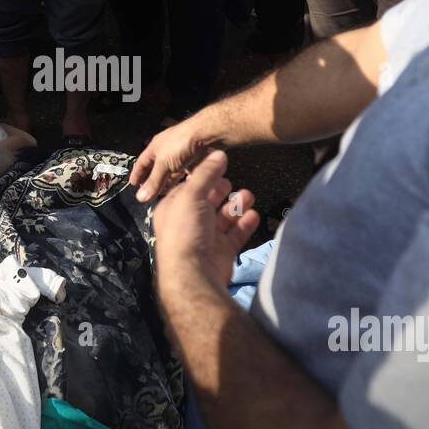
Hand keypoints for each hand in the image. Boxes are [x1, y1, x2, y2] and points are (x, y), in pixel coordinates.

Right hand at [130, 113, 222, 202]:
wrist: (208, 134)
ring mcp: (183, 152)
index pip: (142, 162)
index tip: (134, 184)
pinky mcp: (196, 157)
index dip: (137, 173)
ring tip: (167, 193)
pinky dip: (184, 179)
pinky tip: (184, 187)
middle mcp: (168, 148)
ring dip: (169, 181)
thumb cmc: (183, 142)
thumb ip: (154, 181)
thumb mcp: (164, 164)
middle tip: (151, 193)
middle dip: (154, 180)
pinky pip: (187, 171)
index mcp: (156, 146)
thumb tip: (141, 196)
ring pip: (173, 170)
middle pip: (158, 167)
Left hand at [153, 150, 259, 293]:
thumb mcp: (191, 195)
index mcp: (173, 209)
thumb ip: (206, 174)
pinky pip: (236, 234)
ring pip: (224, 217)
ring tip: (249, 196)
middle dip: (221, 191)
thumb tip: (218, 154)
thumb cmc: (185, 232)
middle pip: (208, 202)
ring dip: (237, 206)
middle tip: (231, 182)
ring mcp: (206, 238)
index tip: (217, 165)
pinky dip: (245, 224)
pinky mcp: (222, 252)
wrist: (194, 274)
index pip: (188, 188)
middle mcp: (188, 223)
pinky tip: (254, 215)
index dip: (203, 177)